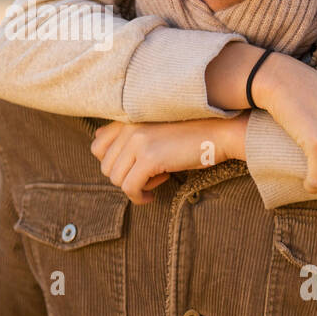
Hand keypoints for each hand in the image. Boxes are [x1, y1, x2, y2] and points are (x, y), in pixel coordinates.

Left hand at [90, 116, 247, 203]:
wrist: (220, 132)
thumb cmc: (191, 133)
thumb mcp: (154, 127)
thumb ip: (126, 132)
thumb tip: (97, 140)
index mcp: (128, 119)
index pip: (97, 146)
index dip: (112, 163)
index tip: (132, 169)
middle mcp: (128, 127)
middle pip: (106, 167)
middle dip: (125, 178)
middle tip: (148, 177)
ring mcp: (138, 141)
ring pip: (116, 179)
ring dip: (134, 187)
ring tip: (155, 180)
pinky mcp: (150, 157)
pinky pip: (130, 187)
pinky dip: (139, 197)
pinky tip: (152, 195)